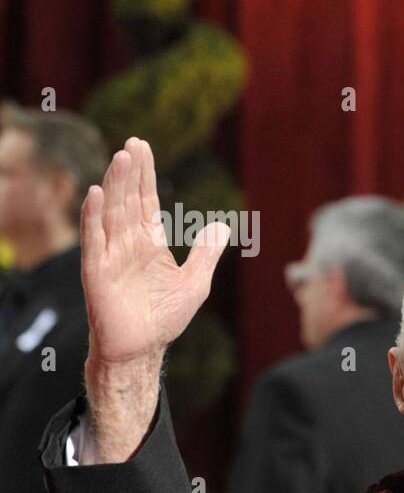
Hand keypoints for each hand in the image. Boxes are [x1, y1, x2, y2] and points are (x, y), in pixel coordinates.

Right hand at [80, 138, 229, 461]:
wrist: (142, 349)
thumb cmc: (164, 317)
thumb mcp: (195, 283)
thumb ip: (206, 254)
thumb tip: (220, 225)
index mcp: (149, 243)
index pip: (146, 201)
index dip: (146, 175)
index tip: (143, 147)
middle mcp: (128, 244)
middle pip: (129, 200)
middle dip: (131, 172)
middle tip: (133, 144)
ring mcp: (111, 256)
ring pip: (112, 213)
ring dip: (116, 185)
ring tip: (121, 158)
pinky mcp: (97, 272)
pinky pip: (94, 240)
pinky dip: (94, 217)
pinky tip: (97, 194)